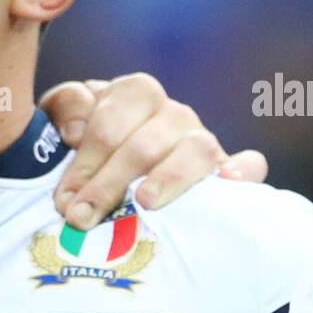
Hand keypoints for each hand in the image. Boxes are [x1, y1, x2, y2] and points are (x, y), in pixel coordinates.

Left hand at [38, 74, 267, 229]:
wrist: (119, 173)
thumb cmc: (89, 149)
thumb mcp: (63, 123)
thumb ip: (65, 108)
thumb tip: (77, 131)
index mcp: (136, 95)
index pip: (112, 118)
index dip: (86, 160)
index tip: (65, 198)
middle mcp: (174, 114)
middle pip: (146, 142)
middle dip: (110, 182)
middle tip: (83, 218)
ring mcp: (203, 141)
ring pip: (196, 148)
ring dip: (168, 177)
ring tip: (144, 202)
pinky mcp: (227, 170)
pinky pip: (250, 164)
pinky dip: (243, 170)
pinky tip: (227, 182)